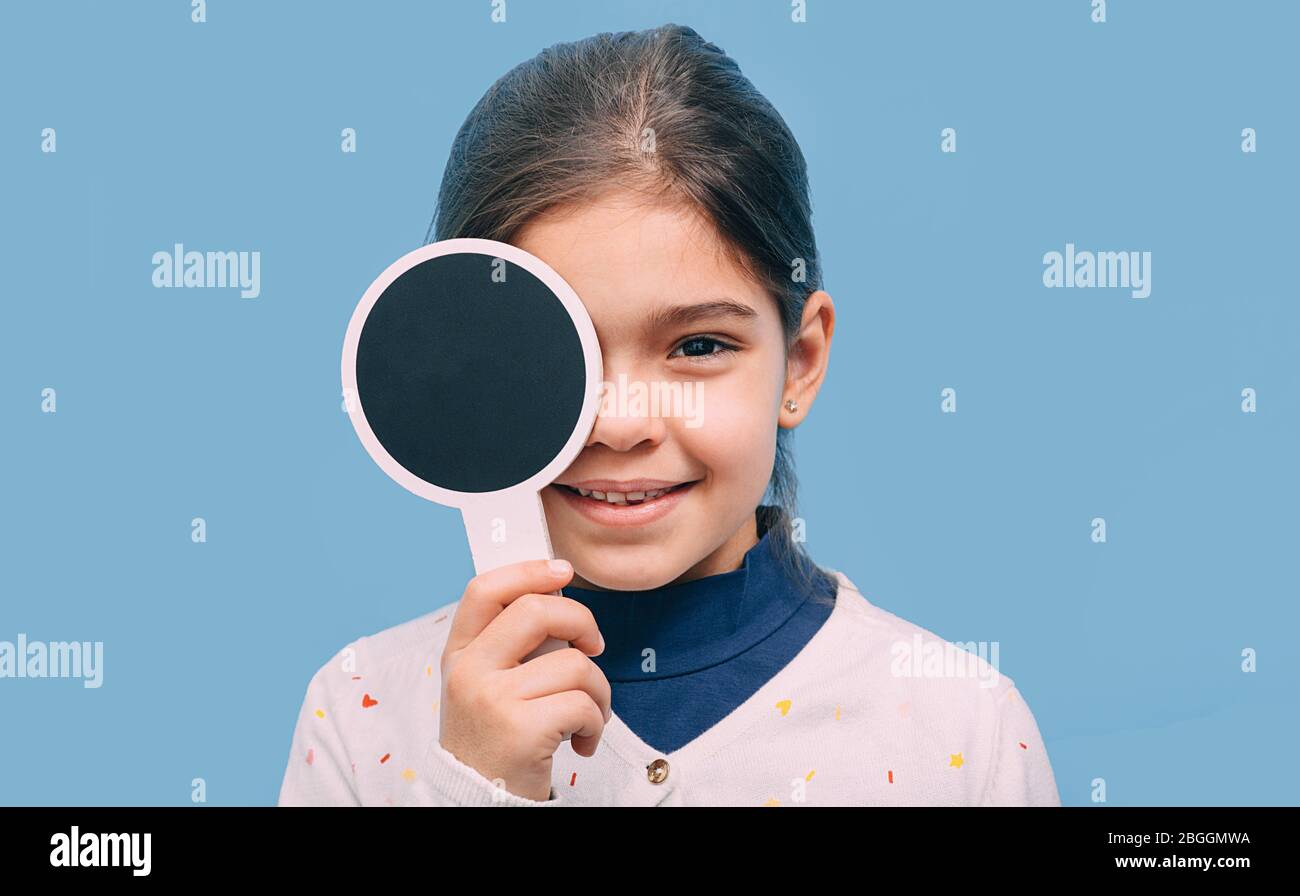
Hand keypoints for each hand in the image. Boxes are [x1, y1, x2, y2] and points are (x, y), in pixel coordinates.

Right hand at [438, 558, 609, 801]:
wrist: (481, 802)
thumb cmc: (496, 741)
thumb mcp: (487, 686)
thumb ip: (512, 646)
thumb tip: (561, 600)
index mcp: (459, 654)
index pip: (484, 590)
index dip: (528, 571)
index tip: (562, 571)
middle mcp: (468, 672)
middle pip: (536, 611)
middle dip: (582, 621)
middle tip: (594, 647)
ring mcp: (492, 700)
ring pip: (575, 664)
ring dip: (599, 692)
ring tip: (587, 716)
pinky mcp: (520, 731)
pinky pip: (583, 704)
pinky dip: (596, 724)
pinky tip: (581, 742)